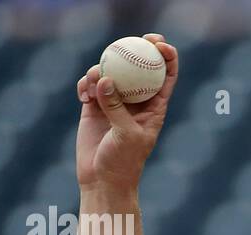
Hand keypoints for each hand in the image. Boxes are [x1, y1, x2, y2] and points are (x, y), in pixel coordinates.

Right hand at [74, 33, 178, 194]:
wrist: (102, 179)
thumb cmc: (123, 162)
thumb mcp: (126, 135)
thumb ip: (117, 108)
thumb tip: (105, 78)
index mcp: (154, 107)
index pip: (165, 76)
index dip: (167, 56)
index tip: (158, 44)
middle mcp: (136, 101)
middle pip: (139, 66)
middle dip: (137, 47)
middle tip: (129, 39)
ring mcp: (114, 102)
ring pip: (110, 72)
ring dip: (101, 70)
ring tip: (94, 82)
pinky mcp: (93, 107)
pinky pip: (89, 85)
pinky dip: (85, 84)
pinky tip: (83, 95)